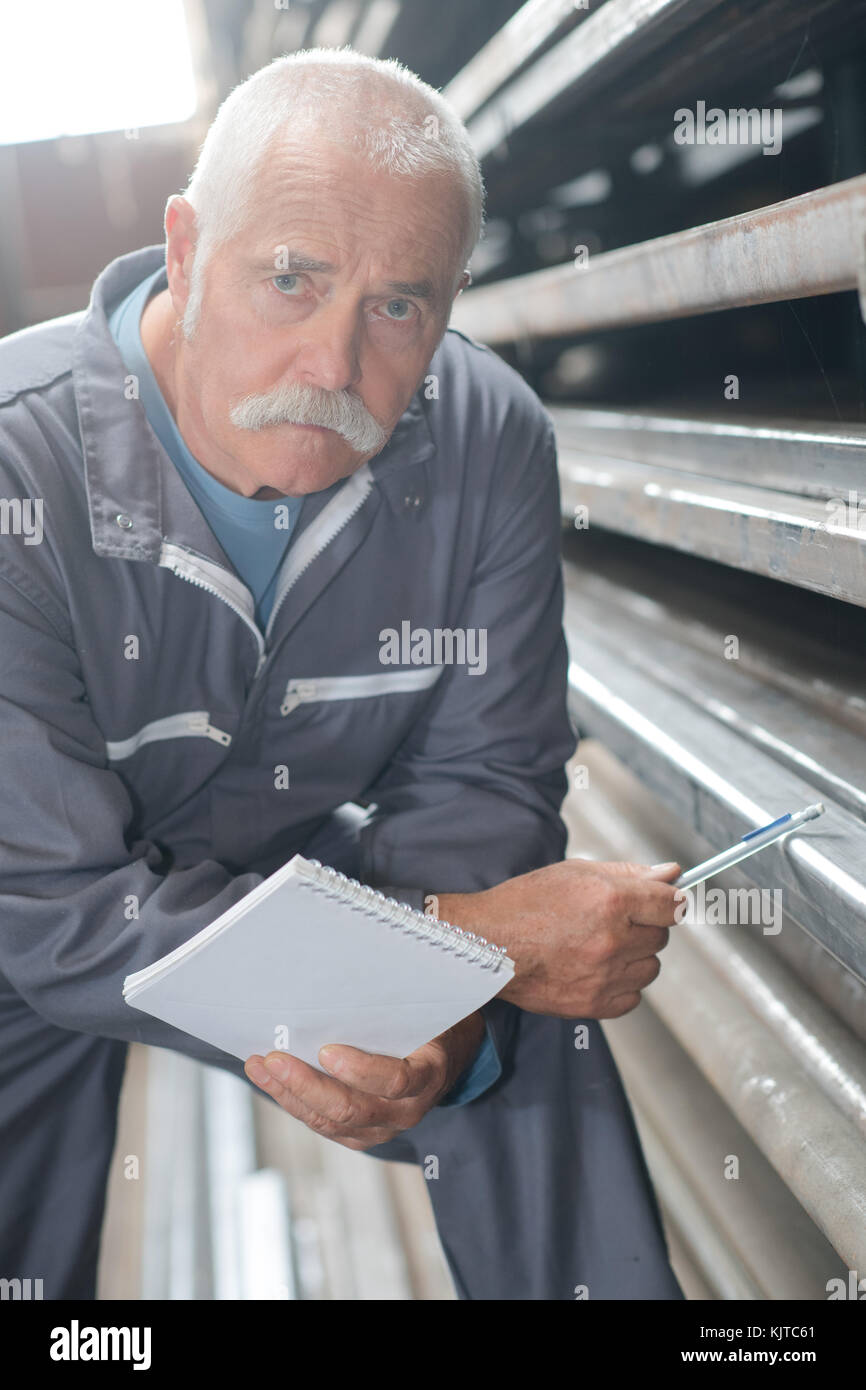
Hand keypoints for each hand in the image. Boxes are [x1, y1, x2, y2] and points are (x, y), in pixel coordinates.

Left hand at [243, 1009, 485, 1148]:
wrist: (444, 1059)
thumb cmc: (430, 1023)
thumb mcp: (425, 1008)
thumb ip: (396, 1001)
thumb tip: (352, 970)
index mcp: (428, 1076)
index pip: (395, 1080)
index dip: (361, 1070)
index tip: (327, 1050)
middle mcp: (407, 1110)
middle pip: (352, 1108)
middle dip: (307, 1084)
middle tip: (275, 1058)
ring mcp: (382, 1127)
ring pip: (331, 1121)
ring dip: (290, 1093)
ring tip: (260, 1066)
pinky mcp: (360, 1134)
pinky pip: (322, 1124)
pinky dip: (292, 1101)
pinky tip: (268, 1079)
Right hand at [437, 859, 683, 1018]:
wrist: (486, 944)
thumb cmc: (524, 904)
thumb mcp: (576, 873)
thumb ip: (629, 874)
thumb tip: (671, 874)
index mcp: (611, 901)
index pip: (671, 905)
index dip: (666, 901)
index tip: (659, 903)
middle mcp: (613, 940)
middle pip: (660, 937)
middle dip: (643, 927)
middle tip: (611, 921)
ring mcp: (604, 976)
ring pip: (650, 968)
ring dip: (634, 957)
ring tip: (600, 946)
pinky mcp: (594, 1005)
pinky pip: (633, 997)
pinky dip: (621, 985)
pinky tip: (596, 970)